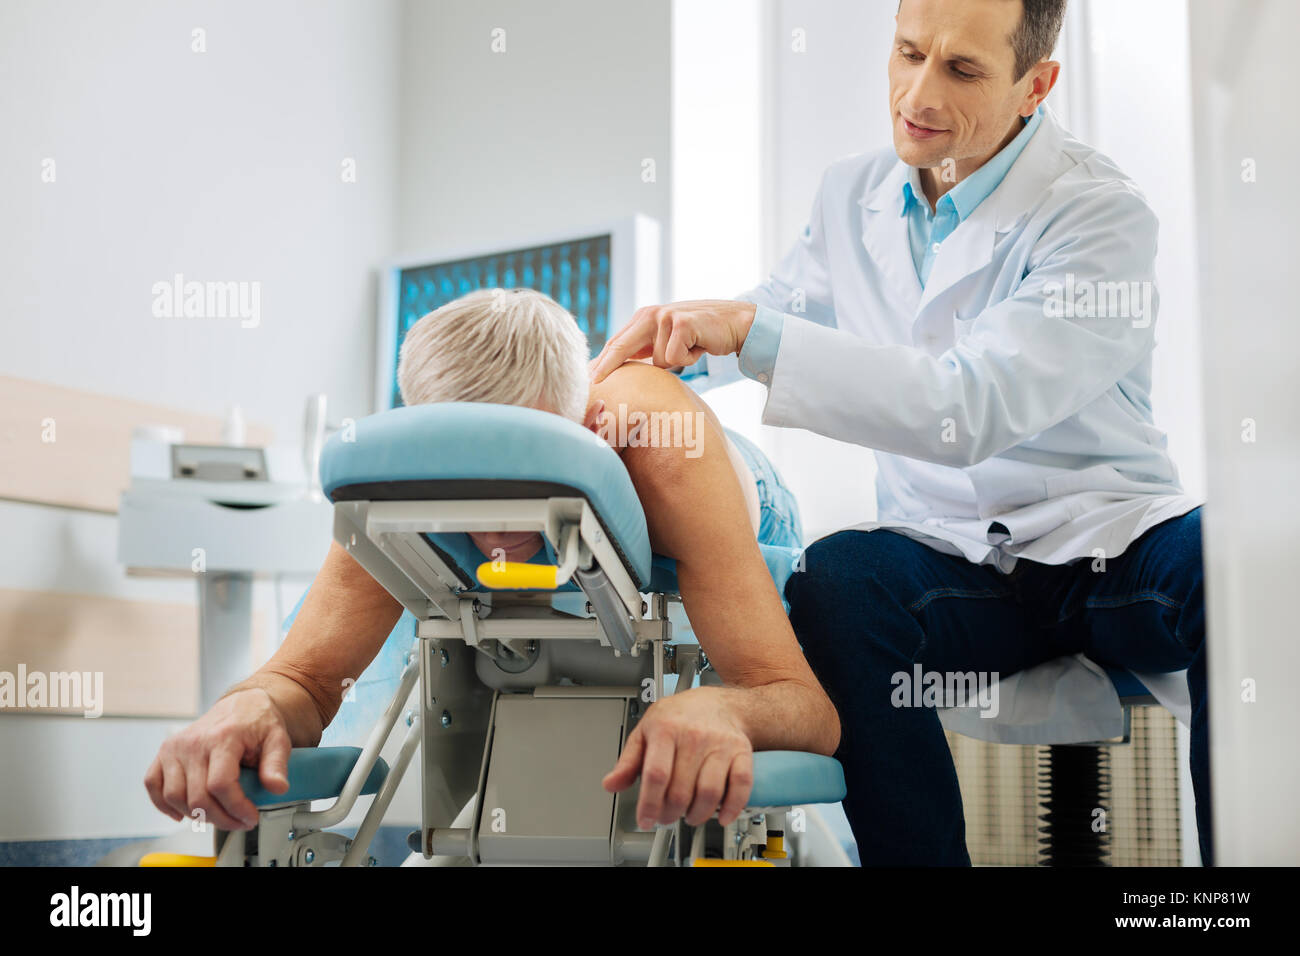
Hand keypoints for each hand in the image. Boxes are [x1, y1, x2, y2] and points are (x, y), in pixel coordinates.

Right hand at [143, 687, 292, 830]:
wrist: (242, 706)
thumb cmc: (257, 722)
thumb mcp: (277, 739)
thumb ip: (276, 765)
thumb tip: (277, 788)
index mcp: (223, 737)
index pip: (220, 784)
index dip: (236, 808)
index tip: (250, 817)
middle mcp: (194, 742)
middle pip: (198, 797)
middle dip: (221, 818)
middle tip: (239, 822)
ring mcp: (175, 748)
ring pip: (174, 797)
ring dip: (196, 816)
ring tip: (218, 816)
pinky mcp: (164, 753)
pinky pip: (153, 784)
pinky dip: (163, 804)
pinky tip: (182, 813)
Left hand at [589, 300, 757, 383]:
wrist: (735, 322)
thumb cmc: (700, 335)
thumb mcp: (668, 339)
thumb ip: (646, 347)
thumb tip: (619, 366)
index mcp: (643, 318)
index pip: (616, 342)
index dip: (601, 362)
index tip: (586, 378)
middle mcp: (650, 314)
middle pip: (620, 346)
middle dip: (606, 366)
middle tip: (592, 382)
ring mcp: (665, 317)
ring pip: (657, 361)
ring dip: (676, 362)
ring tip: (690, 348)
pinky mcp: (681, 324)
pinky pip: (675, 359)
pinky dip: (689, 359)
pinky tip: (698, 346)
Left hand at [602, 686, 753, 828]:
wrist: (716, 702)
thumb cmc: (678, 716)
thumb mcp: (645, 730)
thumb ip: (628, 761)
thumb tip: (611, 784)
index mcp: (666, 729)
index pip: (656, 774)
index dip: (649, 803)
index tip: (645, 819)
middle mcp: (694, 736)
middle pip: (681, 790)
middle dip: (670, 813)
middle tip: (666, 818)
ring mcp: (720, 744)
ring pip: (710, 792)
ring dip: (697, 815)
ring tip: (689, 816)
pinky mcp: (741, 752)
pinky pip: (741, 785)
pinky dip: (732, 806)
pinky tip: (722, 815)